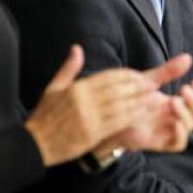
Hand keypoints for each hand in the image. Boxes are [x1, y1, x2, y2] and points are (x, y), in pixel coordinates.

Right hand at [26, 49, 192, 165]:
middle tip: (156, 84)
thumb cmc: (44, 116)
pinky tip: (144, 113)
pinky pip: (118, 122)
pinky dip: (134, 116)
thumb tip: (77, 48)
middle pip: (120, 89)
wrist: (34, 144)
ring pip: (122, 104)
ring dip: (142, 100)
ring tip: (158, 97)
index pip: (109, 77)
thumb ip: (68, 68)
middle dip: (140, 86)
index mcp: (77, 88)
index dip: (128, 75)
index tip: (140, 75)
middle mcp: (85, 100)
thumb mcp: (53, 88)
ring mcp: (89, 117)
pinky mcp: (93, 133)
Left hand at [98, 56, 192, 155]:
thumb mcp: (149, 82)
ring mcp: (170, 131)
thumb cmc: (130, 101)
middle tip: (184, 89)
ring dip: (188, 113)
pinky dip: (181, 133)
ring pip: (191, 127)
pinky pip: (179, 143)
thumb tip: (188, 57)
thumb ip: (168, 71)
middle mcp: (177, 119)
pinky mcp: (161, 143)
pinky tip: (175, 121)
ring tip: (174, 100)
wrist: (110, 118)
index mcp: (178, 106)